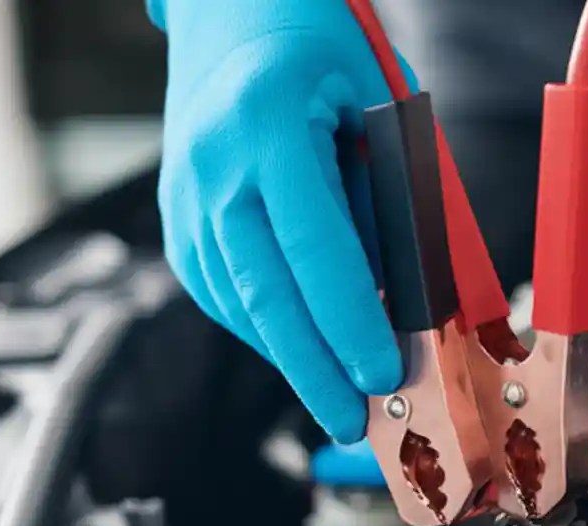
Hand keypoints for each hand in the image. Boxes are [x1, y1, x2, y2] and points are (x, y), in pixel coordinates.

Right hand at [148, 0, 412, 442]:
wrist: (229, 6)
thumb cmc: (319, 43)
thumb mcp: (378, 101)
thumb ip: (393, 194)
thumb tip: (410, 295)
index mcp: (269, 124)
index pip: (315, 246)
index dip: (350, 320)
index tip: (382, 373)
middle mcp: (213, 164)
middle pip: (263, 292)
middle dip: (313, 369)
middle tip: (353, 422)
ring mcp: (184, 194)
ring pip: (236, 301)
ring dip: (289, 356)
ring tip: (337, 397)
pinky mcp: (177, 216)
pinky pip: (220, 290)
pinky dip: (262, 327)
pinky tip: (299, 349)